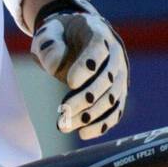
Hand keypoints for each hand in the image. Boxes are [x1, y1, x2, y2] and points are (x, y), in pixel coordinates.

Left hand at [29, 0, 129, 139]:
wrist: (75, 40)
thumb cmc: (59, 36)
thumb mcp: (48, 33)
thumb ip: (49, 45)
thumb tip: (55, 66)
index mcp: (98, 33)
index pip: (98, 48)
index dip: (87, 66)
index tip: (70, 82)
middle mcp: (115, 54)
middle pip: (107, 78)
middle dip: (86, 97)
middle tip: (64, 110)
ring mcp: (119, 75)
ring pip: (113, 97)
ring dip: (92, 114)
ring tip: (67, 125)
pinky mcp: (118, 92)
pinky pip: (116, 111)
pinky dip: (103, 124)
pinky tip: (84, 133)